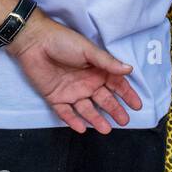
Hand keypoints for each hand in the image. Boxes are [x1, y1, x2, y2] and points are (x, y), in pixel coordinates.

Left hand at [7, 14, 142, 133]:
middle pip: (104, 99)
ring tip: (106, 129)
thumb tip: (130, 70)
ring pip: (87, 109)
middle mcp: (87, 82)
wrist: (35, 42)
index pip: (116, 84)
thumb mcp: (88, 50)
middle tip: (124, 121)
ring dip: (96, 119)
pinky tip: (82, 128)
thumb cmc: (64, 42)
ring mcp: (71, 91)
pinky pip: (65, 113)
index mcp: (97, 70)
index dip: (127, 94)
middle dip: (115, 110)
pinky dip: (73, 121)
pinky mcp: (55, 98)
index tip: (137, 105)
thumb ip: (107, 62)